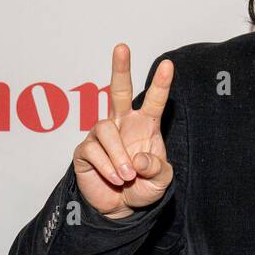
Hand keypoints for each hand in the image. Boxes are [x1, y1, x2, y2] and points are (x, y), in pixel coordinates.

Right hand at [72, 43, 174, 219]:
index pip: (154, 101)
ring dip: (118, 155)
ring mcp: (101, 135)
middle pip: (118, 90)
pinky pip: (93, 150)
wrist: (120, 208)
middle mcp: (122, 124)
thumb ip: (156, 168)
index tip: (169, 64)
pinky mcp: (85, 149)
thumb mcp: (160, 180)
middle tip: (123, 47)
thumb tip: (138, 157)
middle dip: (120, 68)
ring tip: (127, 176)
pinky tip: (115, 179)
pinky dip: (107, 167)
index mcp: (145, 125)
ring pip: (105, 129)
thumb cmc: (143, 187)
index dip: (161, 83)